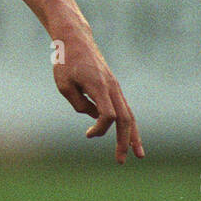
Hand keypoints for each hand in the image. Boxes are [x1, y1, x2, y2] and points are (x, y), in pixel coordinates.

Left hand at [52, 30, 143, 163]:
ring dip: (132, 136)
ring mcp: (115, 87)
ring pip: (129, 114)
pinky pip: (124, 108)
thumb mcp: (64, 84)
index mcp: (99, 86)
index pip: (108, 115)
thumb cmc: (65, 61)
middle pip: (125, 119)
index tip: (87, 134)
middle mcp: (112, 87)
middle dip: (125, 141)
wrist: (75, 39)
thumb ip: (78, 103)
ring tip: (137, 154)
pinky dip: (128, 124)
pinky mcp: (113, 87)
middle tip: (121, 160)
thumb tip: (93, 116)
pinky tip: (127, 137)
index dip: (100, 129)